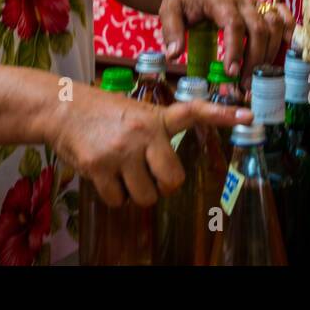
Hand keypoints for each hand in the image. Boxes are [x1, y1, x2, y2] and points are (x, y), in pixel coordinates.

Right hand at [47, 86, 250, 207]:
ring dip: (135, 193)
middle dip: (163, 185)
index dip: (223, 114)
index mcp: (155, 117)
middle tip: (148, 174)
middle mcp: (143, 132)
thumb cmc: (101, 113)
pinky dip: (113, 196)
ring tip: (121, 171)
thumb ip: (156, 132)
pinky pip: (119, 200)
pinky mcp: (100, 167)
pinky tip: (103, 174)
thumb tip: (169, 172)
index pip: (195, 112)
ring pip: (146, 196)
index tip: (249, 116)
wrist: (60, 108)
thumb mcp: (135, 112)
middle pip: (173, 180)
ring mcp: (121, 151)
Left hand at [158, 0, 292, 77]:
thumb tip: (174, 55)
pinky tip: (286, 51)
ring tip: (256, 77)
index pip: (233, 24)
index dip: (236, 48)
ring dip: (269, 53)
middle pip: (259, 27)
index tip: (231, 72)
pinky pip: (282, 16)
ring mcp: (253, 3)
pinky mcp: (260, 7)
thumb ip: (171, 31)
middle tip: (244, 84)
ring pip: (273, 25)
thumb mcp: (168, 10)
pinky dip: (289, 31)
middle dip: (254, 58)